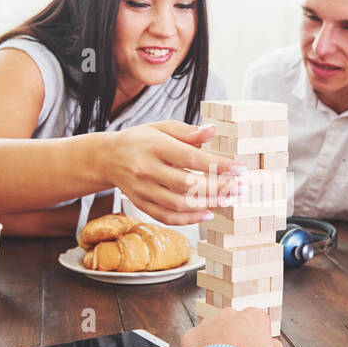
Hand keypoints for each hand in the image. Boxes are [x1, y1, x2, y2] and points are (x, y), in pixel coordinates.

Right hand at [106, 121, 246, 225]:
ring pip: (179, 204)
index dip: (218, 165)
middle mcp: (147, 169)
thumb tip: (212, 131)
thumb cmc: (140, 140)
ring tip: (228, 200)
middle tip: (240, 188)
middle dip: (218, 188)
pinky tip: (207, 213)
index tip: (239, 169)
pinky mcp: (141, 204)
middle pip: (187, 184)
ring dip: (207, 205)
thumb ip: (187, 132)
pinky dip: (189, 219)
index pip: (191, 157)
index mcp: (154, 146)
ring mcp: (143, 190)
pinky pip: (167, 216)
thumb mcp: (161, 127)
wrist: (108, 157)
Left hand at [179, 307, 284, 346]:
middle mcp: (229, 315)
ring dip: (215, 344)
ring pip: (212, 331)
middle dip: (233, 337)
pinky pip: (196, 342)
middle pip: (233, 323)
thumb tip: (270, 344)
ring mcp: (208, 324)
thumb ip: (273, 346)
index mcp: (253, 317)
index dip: (255, 337)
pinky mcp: (191, 335)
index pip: (256, 321)